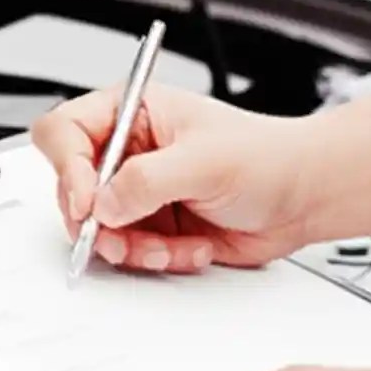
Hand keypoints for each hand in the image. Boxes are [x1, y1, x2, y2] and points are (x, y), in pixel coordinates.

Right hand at [30, 84, 313, 272]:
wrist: (304, 197)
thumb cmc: (268, 157)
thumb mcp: (204, 161)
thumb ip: (146, 181)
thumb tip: (102, 204)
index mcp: (133, 112)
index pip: (66, 132)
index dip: (68, 168)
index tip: (88, 202)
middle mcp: (127, 151)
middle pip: (72, 188)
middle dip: (99, 220)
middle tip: (122, 236)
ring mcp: (136, 192)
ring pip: (97, 229)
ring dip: (131, 246)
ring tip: (169, 246)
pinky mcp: (150, 227)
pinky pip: (127, 251)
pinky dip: (155, 258)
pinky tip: (190, 247)